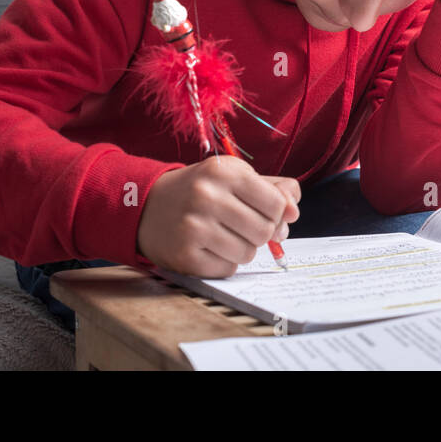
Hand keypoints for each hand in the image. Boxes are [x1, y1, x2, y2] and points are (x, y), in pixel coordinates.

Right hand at [137, 157, 300, 277]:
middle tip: (244, 227)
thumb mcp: (234, 176)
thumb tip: (294, 213)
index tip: (263, 212)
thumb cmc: (200, 190)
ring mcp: (193, 228)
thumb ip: (272, 189)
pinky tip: (210, 248)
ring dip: (243, 249)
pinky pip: (227, 269)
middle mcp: (207, 197)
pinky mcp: (184, 255)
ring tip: (225, 236)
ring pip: (247, 254)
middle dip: (261, 233)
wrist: (146, 206)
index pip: (276, 204)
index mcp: (224, 172)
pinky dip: (225, 263)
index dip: (276, 213)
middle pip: (264, 231)